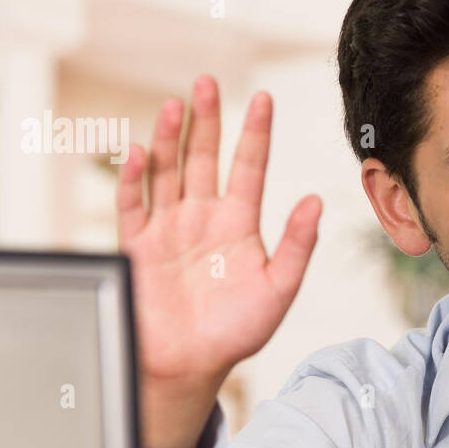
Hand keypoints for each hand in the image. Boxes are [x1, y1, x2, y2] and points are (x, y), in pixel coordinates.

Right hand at [117, 76, 321, 447]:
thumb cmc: (235, 332)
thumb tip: (314, 202)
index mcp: (238, 224)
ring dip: (168, 139)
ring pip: (167, 171)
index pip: (249, 167)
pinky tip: (139, 152)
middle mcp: (202, 218)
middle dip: (205, 120)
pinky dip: (135, 179)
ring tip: (174, 105)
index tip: (264, 97)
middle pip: (203, 157)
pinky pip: (134, 205)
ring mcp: (168, 228)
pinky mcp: (137, 246)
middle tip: (205, 81)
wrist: (188, 365)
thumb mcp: (278, 289)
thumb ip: (296, 245)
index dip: (255, 133)